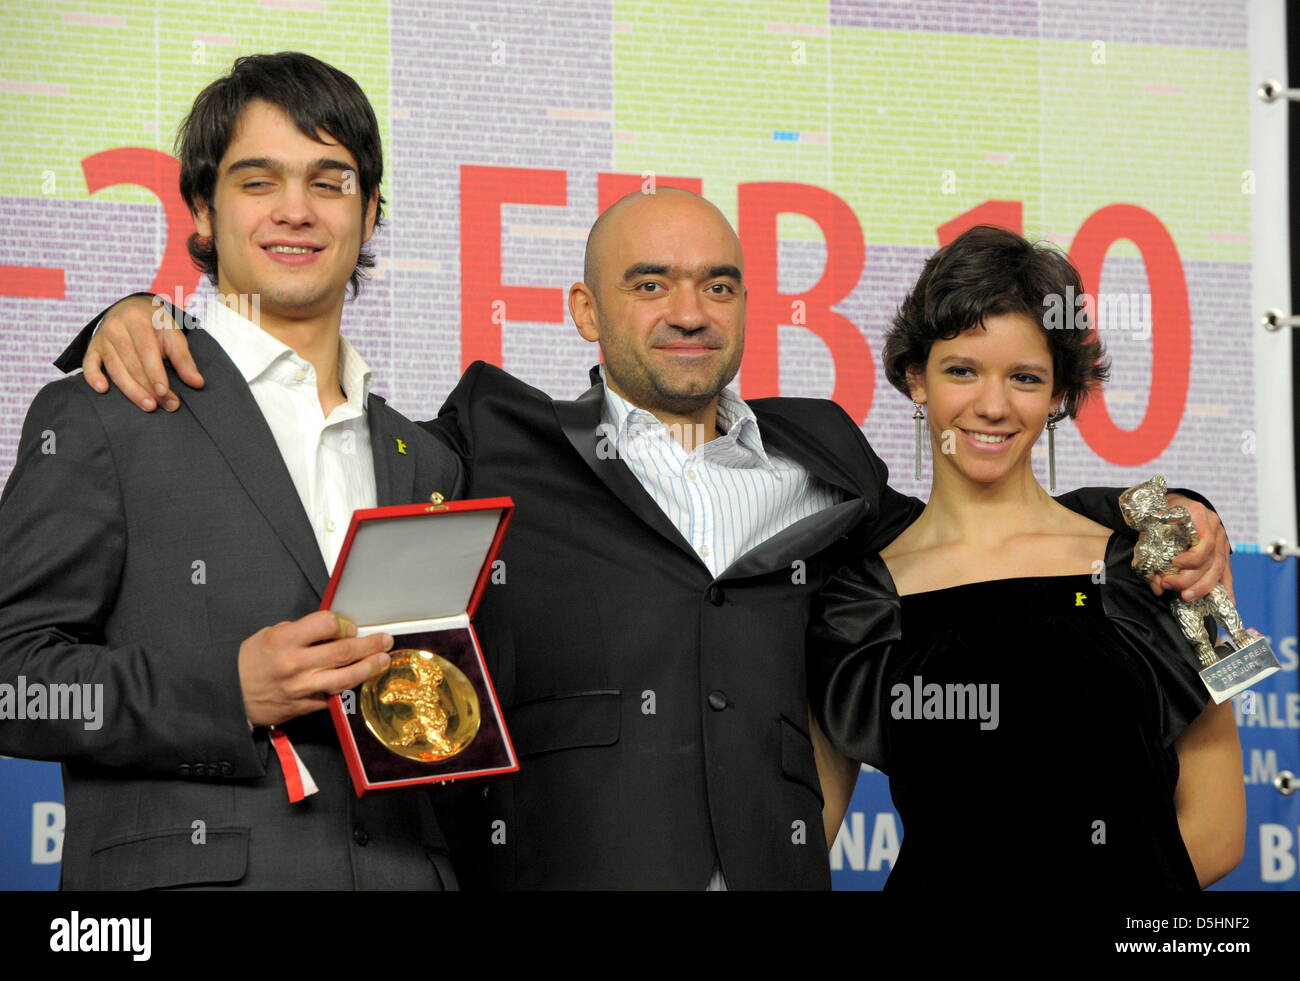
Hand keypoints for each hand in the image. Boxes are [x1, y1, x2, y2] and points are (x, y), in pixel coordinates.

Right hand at [82, 295, 203, 410]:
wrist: (131, 308)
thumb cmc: (155, 324)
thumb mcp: (173, 334)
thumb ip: (184, 359)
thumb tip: (197, 383)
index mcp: (138, 320)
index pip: (147, 351)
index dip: (156, 374)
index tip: (165, 393)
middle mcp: (117, 327)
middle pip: (132, 363)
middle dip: (148, 387)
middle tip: (165, 405)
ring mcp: (102, 338)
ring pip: (115, 368)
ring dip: (131, 390)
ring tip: (148, 406)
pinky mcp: (93, 347)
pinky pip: (89, 364)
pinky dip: (93, 377)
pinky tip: (103, 390)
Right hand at [239, 610, 392, 727]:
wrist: (230, 695)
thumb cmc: (250, 662)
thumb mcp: (269, 635)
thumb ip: (300, 631)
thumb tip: (332, 628)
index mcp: (284, 640)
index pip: (326, 624)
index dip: (343, 624)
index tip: (349, 626)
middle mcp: (295, 664)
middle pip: (343, 651)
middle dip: (369, 644)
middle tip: (384, 641)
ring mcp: (302, 687)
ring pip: (345, 677)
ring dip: (369, 668)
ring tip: (382, 660)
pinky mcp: (305, 706)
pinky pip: (334, 696)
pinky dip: (349, 688)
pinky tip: (361, 680)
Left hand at [1148, 494, 1232, 601]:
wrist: (1175, 502)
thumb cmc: (1160, 513)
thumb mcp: (1151, 525)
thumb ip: (1149, 553)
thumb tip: (1157, 585)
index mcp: (1198, 514)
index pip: (1205, 542)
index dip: (1192, 558)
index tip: (1174, 563)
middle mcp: (1214, 526)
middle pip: (1211, 559)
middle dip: (1191, 578)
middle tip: (1168, 584)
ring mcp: (1222, 538)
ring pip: (1219, 568)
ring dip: (1203, 587)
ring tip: (1186, 597)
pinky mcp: (1223, 550)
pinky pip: (1227, 571)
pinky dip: (1227, 588)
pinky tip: (1229, 603)